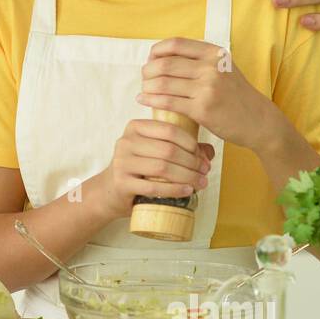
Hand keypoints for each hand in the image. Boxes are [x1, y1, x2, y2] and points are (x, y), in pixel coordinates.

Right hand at [92, 117, 213, 220]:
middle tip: (205, 172)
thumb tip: (209, 152)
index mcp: (135, 127)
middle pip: (168, 150)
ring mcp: (122, 162)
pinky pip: (153, 187)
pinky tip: (187, 191)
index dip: (191, 144)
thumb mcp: (156, 152)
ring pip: (162, 168)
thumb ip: (182, 148)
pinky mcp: (122, 183)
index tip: (203, 158)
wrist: (110, 190)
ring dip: (186, 176)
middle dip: (192, 162)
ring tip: (200, 183)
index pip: (169, 130)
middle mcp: (126, 142)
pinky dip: (174, 190)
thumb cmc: (139, 169)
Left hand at [138, 37, 283, 153]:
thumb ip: (199, 60)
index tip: (150, 60)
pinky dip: (151, 100)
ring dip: (147, 86)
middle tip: (144, 78)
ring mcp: (207, 88)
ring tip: (143, 90)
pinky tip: (143, 100)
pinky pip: (168, 102)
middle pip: (165, 63)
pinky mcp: (202, 109)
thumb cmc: (237, 96)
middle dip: (148, 71)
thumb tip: (162, 57)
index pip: (175, 44)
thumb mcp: (223, 68)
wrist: (259, 121)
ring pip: (163, 83)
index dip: (156, 51)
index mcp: (214, 53)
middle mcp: (211, 67)